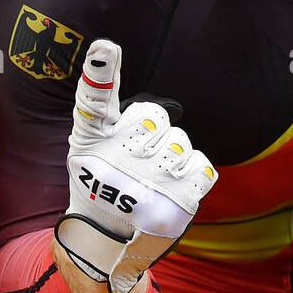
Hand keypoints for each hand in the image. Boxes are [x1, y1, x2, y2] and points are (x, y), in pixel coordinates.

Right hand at [54, 39, 216, 292]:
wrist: (110, 243)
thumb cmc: (103, 184)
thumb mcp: (90, 151)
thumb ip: (116, 121)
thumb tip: (166, 108)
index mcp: (91, 140)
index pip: (94, 99)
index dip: (100, 71)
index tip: (106, 49)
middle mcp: (115, 159)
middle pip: (155, 115)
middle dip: (153, 132)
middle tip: (138, 158)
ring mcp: (147, 181)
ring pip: (181, 141)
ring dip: (173, 157)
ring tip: (153, 180)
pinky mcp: (177, 201)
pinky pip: (202, 165)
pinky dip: (193, 176)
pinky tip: (172, 190)